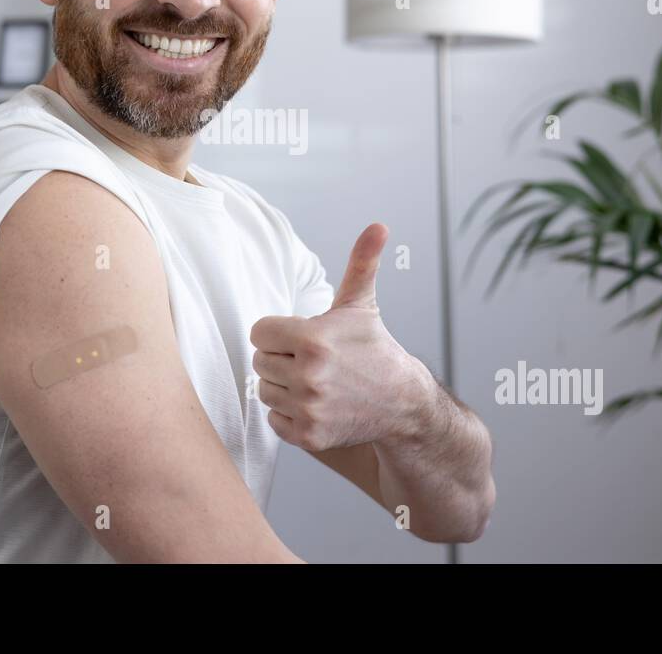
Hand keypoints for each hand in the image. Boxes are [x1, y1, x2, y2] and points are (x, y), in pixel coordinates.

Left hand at [251, 223, 426, 451]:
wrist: (402, 402)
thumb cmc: (374, 350)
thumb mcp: (362, 305)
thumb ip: (360, 264)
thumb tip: (377, 226)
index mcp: (313, 339)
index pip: (259, 332)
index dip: (279, 332)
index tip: (302, 336)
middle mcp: (308, 376)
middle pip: (259, 361)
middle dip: (281, 358)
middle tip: (312, 360)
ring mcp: (308, 409)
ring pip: (264, 390)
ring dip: (283, 386)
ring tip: (315, 381)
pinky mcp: (308, 436)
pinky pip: (274, 419)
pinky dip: (289, 414)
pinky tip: (315, 403)